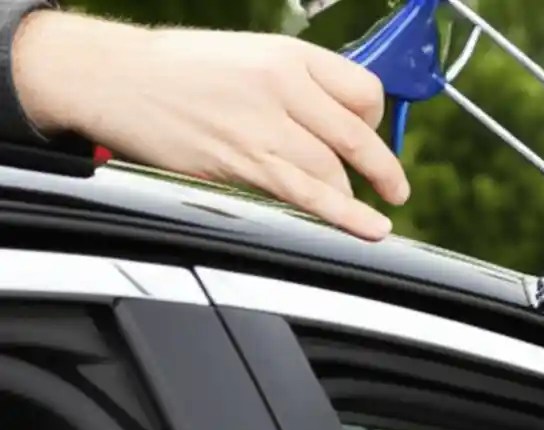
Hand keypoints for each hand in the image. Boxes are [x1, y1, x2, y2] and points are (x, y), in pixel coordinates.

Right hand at [13, 10, 407, 240]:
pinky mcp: (241, 163)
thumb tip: (339, 119)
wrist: (114, 78)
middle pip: (356, 136)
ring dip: (356, 198)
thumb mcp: (250, 55)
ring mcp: (261, 127)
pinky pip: (304, 194)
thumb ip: (297, 84)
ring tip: (373, 219)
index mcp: (289, 56)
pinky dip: (341, 215)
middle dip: (384, 169)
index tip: (374, 136)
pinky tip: (366, 227)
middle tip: (397, 189)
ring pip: (332, 171)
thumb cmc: (180, 70)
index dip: (377, 120)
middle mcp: (282, 88)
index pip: (363, 91)